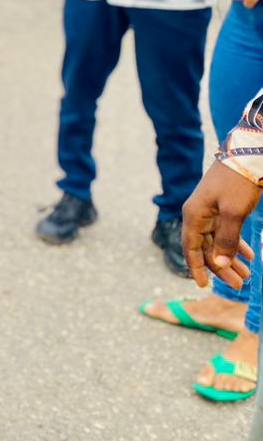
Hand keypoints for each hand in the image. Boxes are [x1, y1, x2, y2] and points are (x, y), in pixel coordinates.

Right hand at [182, 161, 260, 288]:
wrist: (247, 154)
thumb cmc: (238, 182)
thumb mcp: (234, 213)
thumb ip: (226, 240)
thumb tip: (220, 265)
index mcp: (194, 215)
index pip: (192, 248)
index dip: (197, 268)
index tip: (203, 286)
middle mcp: (198, 214)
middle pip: (206, 247)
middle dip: (222, 267)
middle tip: (240, 284)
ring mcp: (209, 211)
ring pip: (217, 241)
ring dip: (231, 258)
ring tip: (247, 275)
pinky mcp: (221, 207)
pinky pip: (226, 231)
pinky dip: (236, 244)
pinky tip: (249, 255)